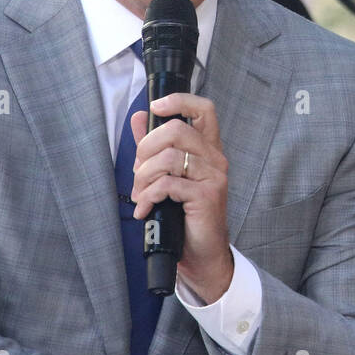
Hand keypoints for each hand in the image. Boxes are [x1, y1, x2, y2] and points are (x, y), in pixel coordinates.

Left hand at [129, 93, 232, 303]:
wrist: (202, 254)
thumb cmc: (185, 215)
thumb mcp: (167, 175)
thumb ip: (154, 146)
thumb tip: (140, 118)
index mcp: (207, 149)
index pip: (203, 109)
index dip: (179, 100)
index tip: (156, 107)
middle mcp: (215, 158)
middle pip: (176, 130)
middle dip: (146, 148)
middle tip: (139, 172)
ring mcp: (214, 176)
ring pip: (168, 157)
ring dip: (144, 177)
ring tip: (140, 195)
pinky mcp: (206, 195)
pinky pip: (168, 183)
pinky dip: (148, 196)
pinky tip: (145, 209)